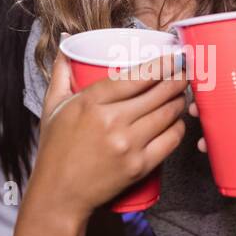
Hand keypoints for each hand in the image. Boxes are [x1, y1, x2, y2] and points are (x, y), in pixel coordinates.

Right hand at [26, 49, 187, 220]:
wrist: (60, 194)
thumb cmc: (55, 150)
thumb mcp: (52, 106)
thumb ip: (62, 72)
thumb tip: (66, 41)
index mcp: (90, 102)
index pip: (136, 76)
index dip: (162, 64)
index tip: (174, 57)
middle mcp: (111, 121)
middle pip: (158, 92)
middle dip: (177, 79)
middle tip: (184, 72)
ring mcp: (128, 145)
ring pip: (168, 113)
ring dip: (180, 100)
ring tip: (181, 93)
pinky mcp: (140, 166)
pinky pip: (171, 139)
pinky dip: (178, 126)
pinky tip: (177, 120)